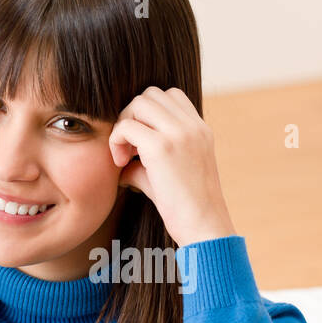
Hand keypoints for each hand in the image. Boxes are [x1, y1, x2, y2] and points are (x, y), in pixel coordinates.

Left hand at [109, 86, 235, 247]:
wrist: (205, 228)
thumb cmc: (189, 210)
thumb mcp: (172, 177)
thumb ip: (148, 163)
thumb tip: (123, 165)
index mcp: (200, 130)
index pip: (170, 96)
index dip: (148, 114)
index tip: (141, 144)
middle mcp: (193, 126)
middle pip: (150, 94)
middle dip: (132, 116)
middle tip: (128, 149)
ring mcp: (179, 133)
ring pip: (138, 103)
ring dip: (124, 125)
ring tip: (124, 156)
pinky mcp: (162, 148)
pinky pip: (126, 127)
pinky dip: (116, 141)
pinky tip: (121, 165)